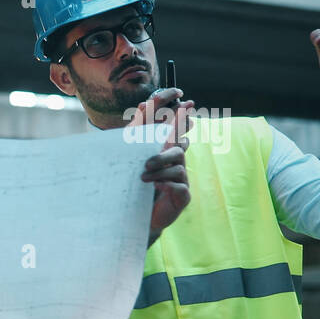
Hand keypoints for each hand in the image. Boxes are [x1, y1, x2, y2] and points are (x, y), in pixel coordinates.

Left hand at [135, 92, 192, 243]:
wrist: (135, 215)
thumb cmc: (135, 186)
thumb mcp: (133, 159)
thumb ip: (138, 134)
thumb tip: (143, 104)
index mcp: (165, 152)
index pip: (175, 131)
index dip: (182, 117)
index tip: (186, 103)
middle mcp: (176, 163)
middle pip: (177, 149)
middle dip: (162, 154)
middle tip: (145, 163)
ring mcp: (181, 179)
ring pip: (178, 168)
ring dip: (159, 172)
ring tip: (143, 178)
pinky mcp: (183, 196)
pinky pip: (180, 186)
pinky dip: (167, 185)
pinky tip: (156, 187)